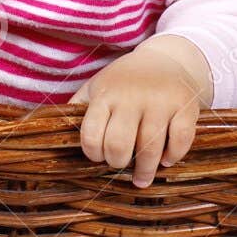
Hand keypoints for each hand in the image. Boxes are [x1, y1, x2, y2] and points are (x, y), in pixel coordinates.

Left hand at [72, 36, 212, 187]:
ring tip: (142, 179)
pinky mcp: (186, 106)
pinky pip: (180, 140)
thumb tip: (51, 130)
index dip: (92, 153)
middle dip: (117, 162)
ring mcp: (161, 101)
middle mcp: (132, 97)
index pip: (90, 135)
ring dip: (145, 171)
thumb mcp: (98, 85)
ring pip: (150, 148)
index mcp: (106, 95)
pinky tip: (166, 160)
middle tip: (120, 163)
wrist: (167, 58)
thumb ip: (78, 106)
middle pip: (118, 145)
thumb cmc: (125, 80)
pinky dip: (173, 156)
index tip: (98, 157)